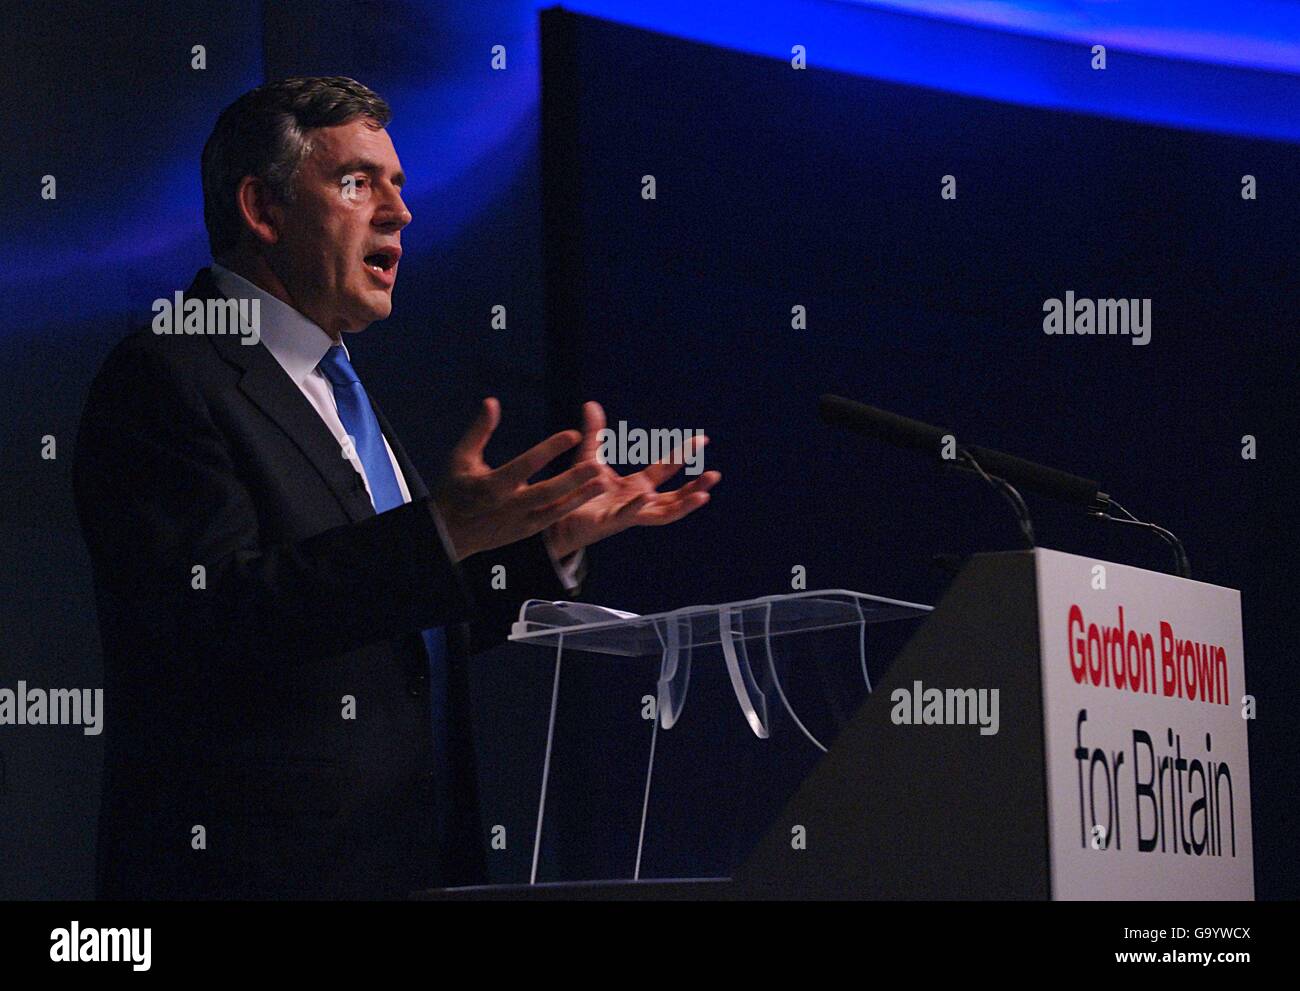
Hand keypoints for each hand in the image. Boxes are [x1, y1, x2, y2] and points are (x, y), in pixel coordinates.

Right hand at [434, 398, 603, 560]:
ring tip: (603, 481)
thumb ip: (479, 430)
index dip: (550, 449)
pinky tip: (591, 493)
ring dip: (580, 496)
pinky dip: (573, 506)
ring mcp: (519, 522)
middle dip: (573, 480)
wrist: (450, 534)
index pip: (526, 465)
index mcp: (491, 486)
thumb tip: (492, 401)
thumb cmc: (455, 488)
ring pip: (555, 509)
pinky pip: (554, 518)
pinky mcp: (527, 531)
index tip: (573, 434)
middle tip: (598, 465)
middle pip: (546, 492)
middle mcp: (509, 506)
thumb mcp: (461, 457)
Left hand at [544, 401, 720, 559]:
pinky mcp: (609, 522)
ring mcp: (627, 514)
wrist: (557, 516)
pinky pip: (627, 516)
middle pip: (673, 497)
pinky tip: (646, 497)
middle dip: (694, 488)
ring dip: (683, 505)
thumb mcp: (589, 457)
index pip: (666, 469)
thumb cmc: (578, 490)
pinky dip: (637, 507)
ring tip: (703, 496)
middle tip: (715, 475)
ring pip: (662, 514)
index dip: (683, 454)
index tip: (703, 438)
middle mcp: (638, 502)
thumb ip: (594, 433)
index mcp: (638, 486)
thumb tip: (591, 403)